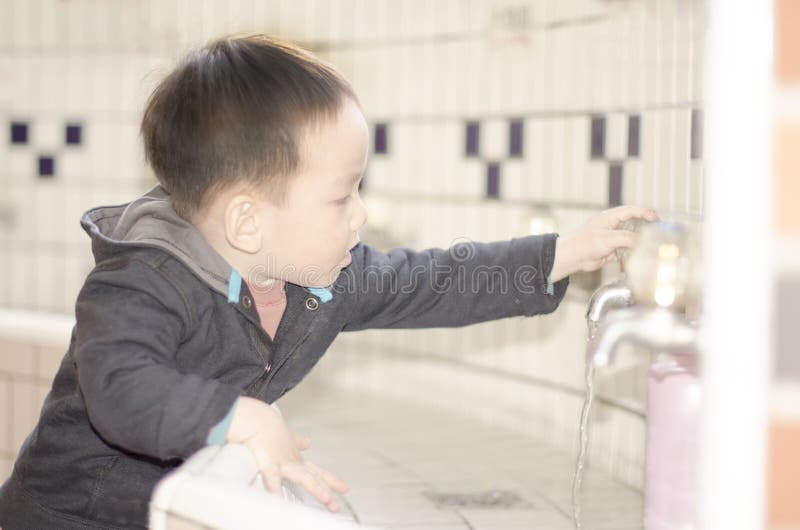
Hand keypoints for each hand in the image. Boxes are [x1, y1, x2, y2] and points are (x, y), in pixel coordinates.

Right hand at [225, 396, 348, 512]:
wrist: (256, 419)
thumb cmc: (268, 429)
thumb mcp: (288, 437)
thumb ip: (297, 443)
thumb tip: (307, 443)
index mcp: (296, 460)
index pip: (318, 472)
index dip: (332, 481)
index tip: (344, 489)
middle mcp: (293, 463)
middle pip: (313, 479)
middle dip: (325, 492)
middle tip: (335, 507)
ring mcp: (282, 463)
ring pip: (302, 477)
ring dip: (314, 487)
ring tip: (325, 498)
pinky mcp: (268, 462)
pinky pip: (271, 475)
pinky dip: (274, 486)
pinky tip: (277, 496)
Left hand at [549, 206, 658, 281]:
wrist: (570, 258)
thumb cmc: (583, 243)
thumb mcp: (608, 238)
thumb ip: (627, 238)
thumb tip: (643, 241)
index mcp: (610, 218)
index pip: (631, 211)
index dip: (645, 213)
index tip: (656, 219)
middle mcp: (612, 227)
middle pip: (634, 224)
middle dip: (646, 229)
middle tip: (658, 233)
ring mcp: (612, 239)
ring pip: (631, 239)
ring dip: (640, 243)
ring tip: (653, 246)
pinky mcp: (611, 251)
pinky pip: (626, 251)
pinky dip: (633, 253)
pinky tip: (641, 257)